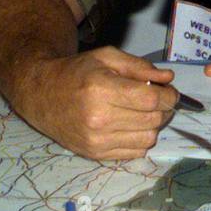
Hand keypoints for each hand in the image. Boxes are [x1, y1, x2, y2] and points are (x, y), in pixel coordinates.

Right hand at [11, 46, 179, 160]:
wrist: (41, 95)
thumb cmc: (76, 73)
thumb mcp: (106, 57)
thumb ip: (139, 66)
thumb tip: (168, 79)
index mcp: (102, 90)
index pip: (151, 100)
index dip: (169, 96)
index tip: (170, 92)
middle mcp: (99, 118)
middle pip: (152, 120)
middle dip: (163, 110)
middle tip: (157, 101)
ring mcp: (96, 140)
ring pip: (147, 139)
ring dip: (153, 126)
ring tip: (143, 113)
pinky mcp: (95, 154)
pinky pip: (135, 152)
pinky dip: (140, 139)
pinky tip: (131, 126)